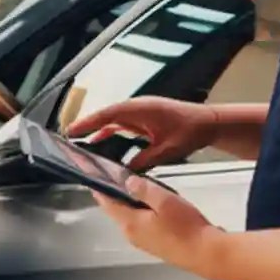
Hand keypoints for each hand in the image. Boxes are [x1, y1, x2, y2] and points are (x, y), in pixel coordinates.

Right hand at [66, 96, 218, 171]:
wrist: (209, 122)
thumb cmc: (190, 131)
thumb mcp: (166, 150)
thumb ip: (144, 160)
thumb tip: (126, 171)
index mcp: (140, 110)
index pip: (107, 115)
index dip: (88, 123)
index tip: (72, 130)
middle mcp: (137, 108)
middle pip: (106, 116)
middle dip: (88, 126)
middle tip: (70, 138)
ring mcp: (141, 112)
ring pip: (113, 120)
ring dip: (99, 129)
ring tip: (83, 142)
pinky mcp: (146, 117)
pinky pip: (123, 123)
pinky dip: (112, 131)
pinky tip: (104, 142)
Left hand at [93, 175, 223, 274]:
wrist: (208, 255)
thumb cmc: (186, 227)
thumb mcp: (164, 200)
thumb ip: (143, 189)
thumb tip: (128, 181)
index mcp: (129, 223)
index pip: (106, 203)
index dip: (100, 188)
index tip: (94, 175)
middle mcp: (132, 235)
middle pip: (118, 210)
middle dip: (117, 194)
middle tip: (119, 175)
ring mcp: (145, 242)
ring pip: (132, 218)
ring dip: (132, 203)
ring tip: (139, 186)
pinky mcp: (158, 246)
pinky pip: (144, 225)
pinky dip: (144, 212)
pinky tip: (156, 205)